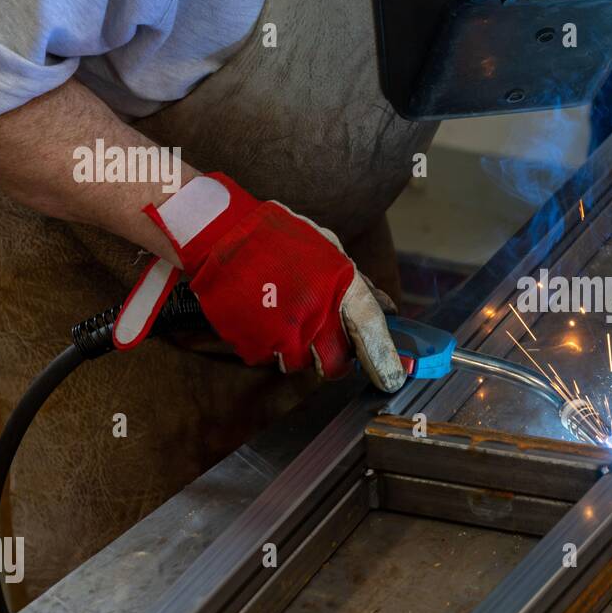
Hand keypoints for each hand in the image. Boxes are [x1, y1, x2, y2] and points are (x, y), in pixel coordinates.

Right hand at [113, 173, 406, 390]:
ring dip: (297, 350)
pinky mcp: (251, 342)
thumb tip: (388, 310)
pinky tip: (263, 317)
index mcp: (339, 283)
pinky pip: (268, 357)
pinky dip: (267, 344)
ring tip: (285, 318)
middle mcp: (314, 311)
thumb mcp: (327, 249)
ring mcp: (281, 330)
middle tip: (326, 344)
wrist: (220, 234)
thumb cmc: (278, 239)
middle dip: (333, 361)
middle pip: (334, 364)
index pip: (370, 328)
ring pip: (299, 365)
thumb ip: (358, 284)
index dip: (383, 358)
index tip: (391, 378)